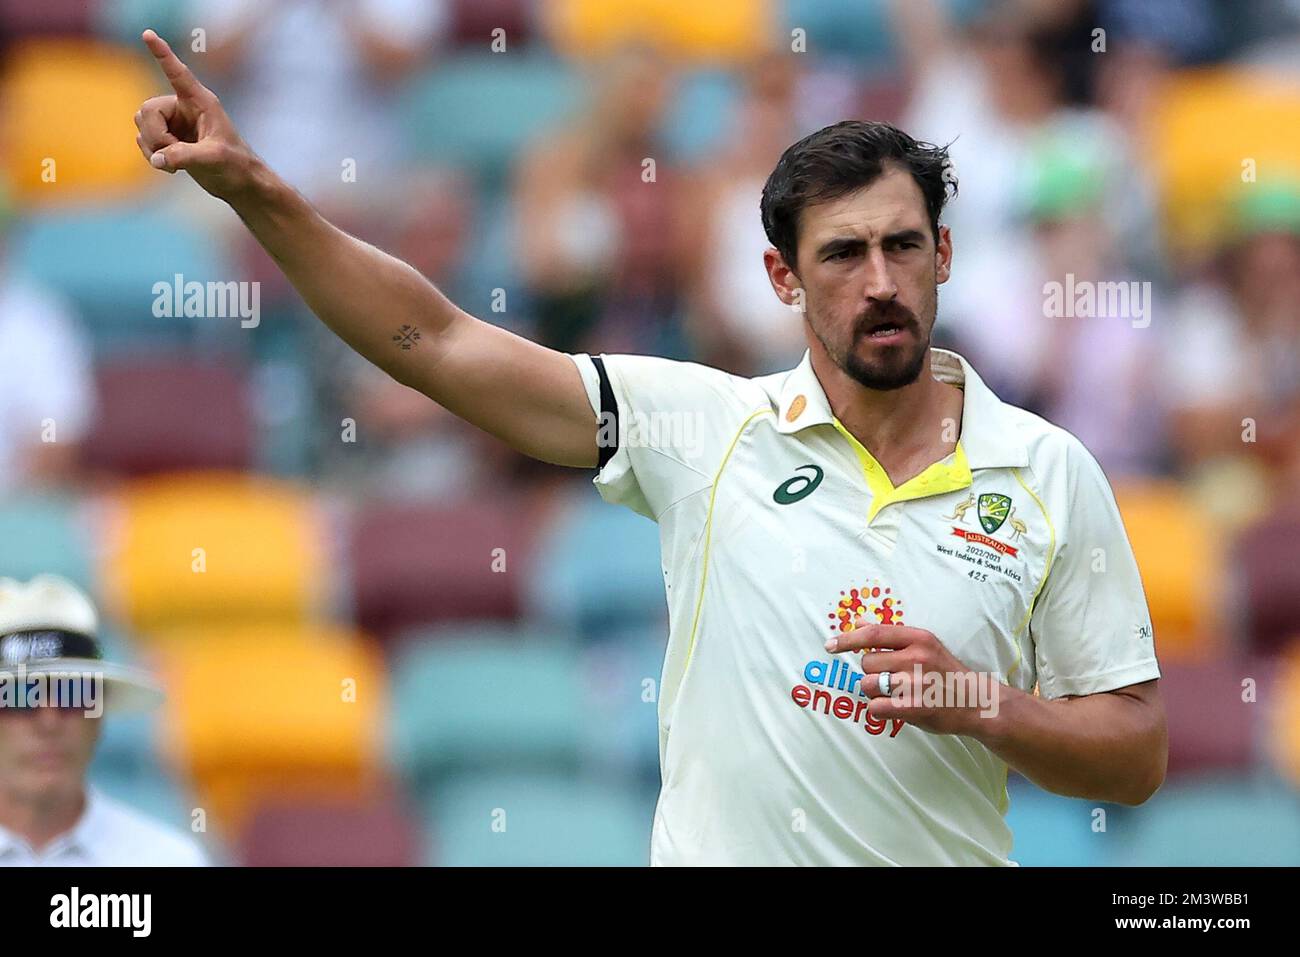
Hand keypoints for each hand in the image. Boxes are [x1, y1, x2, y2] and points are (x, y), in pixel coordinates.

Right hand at [134, 29, 259, 201]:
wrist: (238, 183)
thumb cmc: (236, 164)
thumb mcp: (214, 158)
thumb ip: (186, 156)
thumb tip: (157, 157)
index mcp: (201, 102)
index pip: (178, 73)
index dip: (163, 54)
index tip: (148, 33)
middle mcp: (183, 107)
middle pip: (147, 110)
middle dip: (154, 135)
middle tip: (170, 153)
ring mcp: (173, 122)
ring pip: (141, 123)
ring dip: (151, 146)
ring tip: (173, 163)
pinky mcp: (168, 138)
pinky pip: (142, 139)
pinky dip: (151, 154)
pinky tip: (168, 166)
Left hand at [825, 622, 997, 735]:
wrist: (976, 702)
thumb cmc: (945, 672)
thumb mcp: (924, 645)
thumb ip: (892, 636)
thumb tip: (859, 622)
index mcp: (919, 638)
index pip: (874, 633)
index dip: (847, 639)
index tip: (830, 645)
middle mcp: (917, 658)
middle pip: (867, 662)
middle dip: (871, 671)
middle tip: (891, 678)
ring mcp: (916, 684)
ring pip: (868, 685)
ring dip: (874, 691)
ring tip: (894, 693)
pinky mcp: (915, 708)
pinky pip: (875, 707)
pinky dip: (878, 708)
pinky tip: (892, 707)